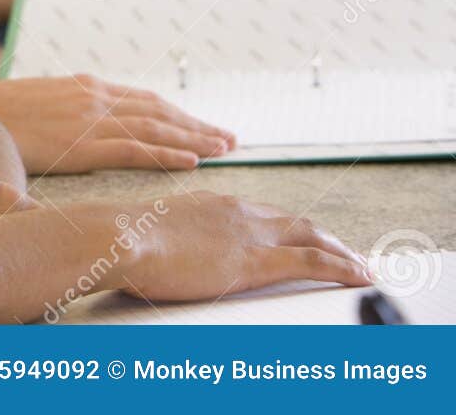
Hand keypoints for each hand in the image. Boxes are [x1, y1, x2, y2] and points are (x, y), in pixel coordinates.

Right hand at [0, 75, 234, 173]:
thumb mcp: (37, 104)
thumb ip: (64, 112)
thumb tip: (73, 127)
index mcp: (84, 87)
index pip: (144, 100)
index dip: (178, 113)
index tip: (203, 124)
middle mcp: (94, 97)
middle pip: (159, 111)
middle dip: (197, 124)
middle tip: (229, 138)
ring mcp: (89, 118)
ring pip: (156, 128)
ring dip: (194, 138)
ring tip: (223, 148)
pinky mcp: (81, 143)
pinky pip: (134, 149)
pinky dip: (167, 154)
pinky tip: (191, 161)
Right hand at [95, 192, 371, 300]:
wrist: (120, 235)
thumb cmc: (121, 240)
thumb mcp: (146, 236)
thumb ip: (161, 242)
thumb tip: (147, 256)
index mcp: (210, 205)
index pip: (261, 214)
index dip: (286, 227)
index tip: (299, 237)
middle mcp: (236, 212)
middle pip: (294, 221)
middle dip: (323, 237)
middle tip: (343, 251)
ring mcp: (248, 233)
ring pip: (312, 236)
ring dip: (340, 251)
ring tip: (360, 266)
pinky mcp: (255, 260)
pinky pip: (313, 262)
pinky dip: (343, 267)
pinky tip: (359, 275)